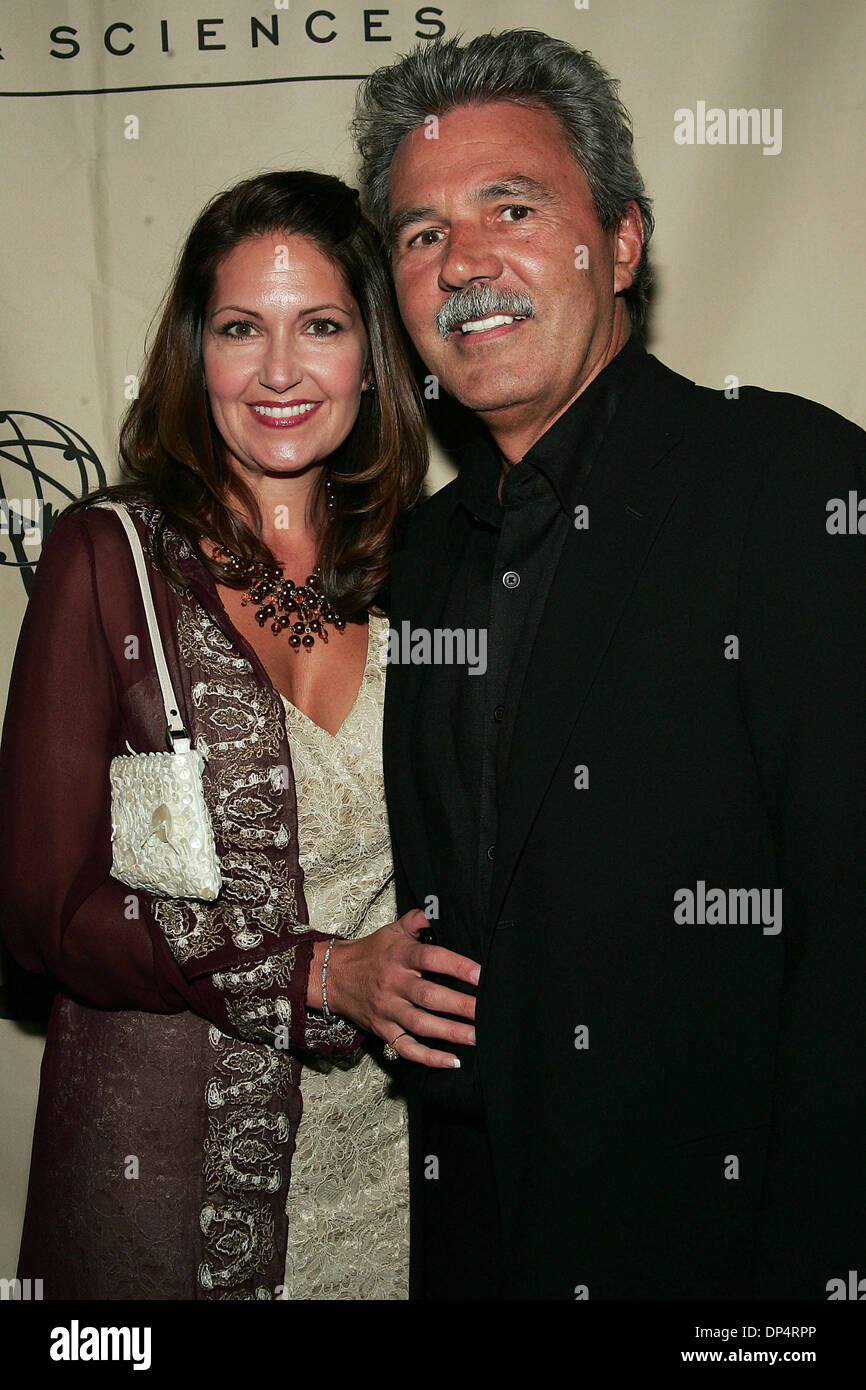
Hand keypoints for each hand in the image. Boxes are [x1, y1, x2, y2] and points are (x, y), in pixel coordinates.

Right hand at [320, 909, 478, 1067]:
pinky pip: (406, 1047)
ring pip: (421, 1024)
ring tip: (476, 1036)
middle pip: (429, 996)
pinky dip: (428, 1058)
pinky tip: (451, 1061)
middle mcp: (394, 984)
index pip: (431, 958)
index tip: (481, 975)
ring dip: (450, 1033)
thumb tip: (437, 911)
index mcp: (400, 956)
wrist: (333, 976)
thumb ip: (417, 920)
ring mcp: (388, 1010)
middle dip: (459, 1005)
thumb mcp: (392, 930)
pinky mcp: (383, 1030)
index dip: (457, 966)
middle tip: (485, 1012)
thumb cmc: (371, 953)